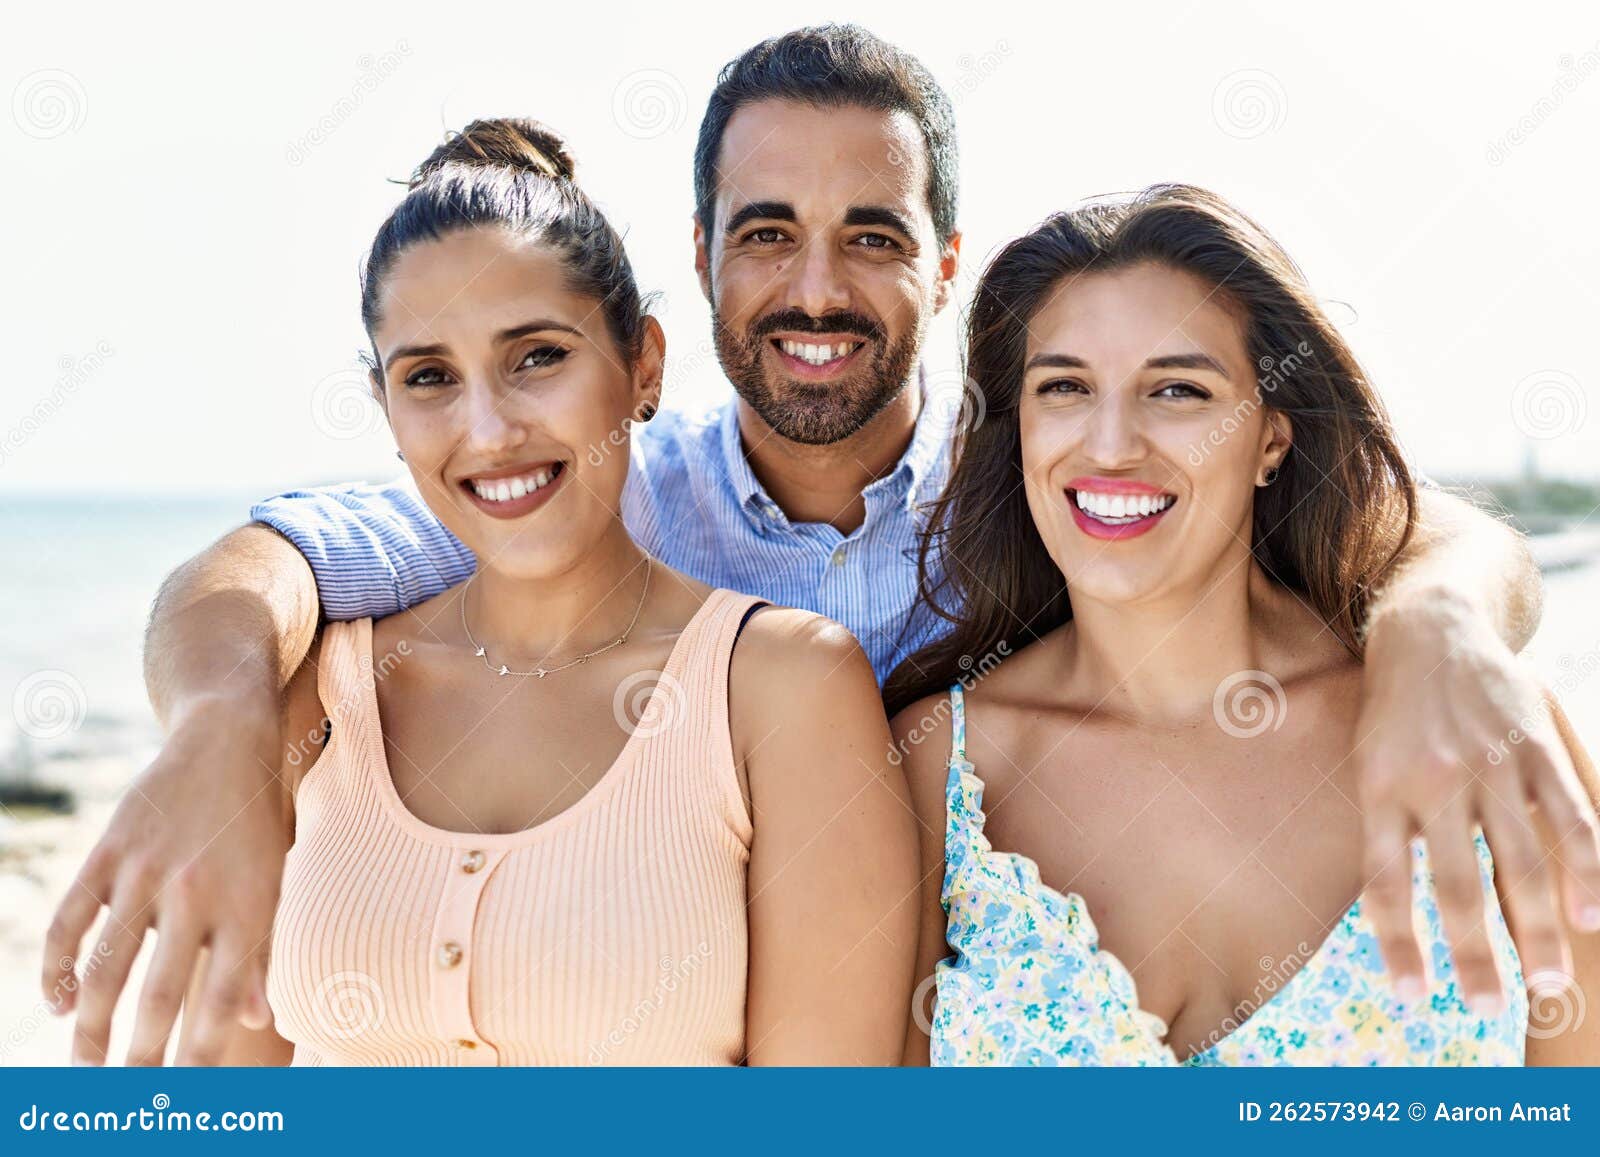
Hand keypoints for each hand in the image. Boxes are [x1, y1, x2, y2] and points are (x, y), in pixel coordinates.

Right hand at [42, 695, 288, 1064]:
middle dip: (141, 1056)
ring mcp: (146, 872)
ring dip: (92, 1026)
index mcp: (247, 906)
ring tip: (86, 1067)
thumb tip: (260, 1022)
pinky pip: (70, 921)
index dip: (203, 1053)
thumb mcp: (273, 882)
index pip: (222, 999)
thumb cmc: (256, 824)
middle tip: (128, 1099)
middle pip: (160, 995)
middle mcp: (196, 893)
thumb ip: (262, 953)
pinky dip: (58, 968)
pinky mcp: (108, 851)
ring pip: (107, 968)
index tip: (188, 1096)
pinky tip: (59, 1004)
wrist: (226, 738)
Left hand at [1355, 599, 1599, 1009]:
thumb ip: (1384, 830)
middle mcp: (1434, 780)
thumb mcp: (1365, 765)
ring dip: (1537, 931)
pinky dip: (1585, 873)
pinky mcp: (1537, 748)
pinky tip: (1590, 918)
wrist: (1429, 631)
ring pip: (1522, 863)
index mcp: (1380, 789)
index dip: (1399, 945)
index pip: (1386, 884)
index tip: (1414, 999)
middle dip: (1475, 955)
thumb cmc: (1391, 716)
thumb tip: (1390, 915)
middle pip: (1458, 886)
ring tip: (1546, 984)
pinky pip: (1570, 820)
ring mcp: (1491, 763)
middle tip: (1491, 1009)